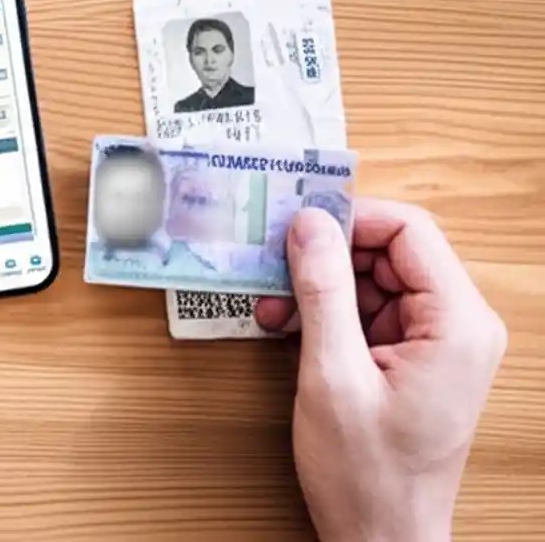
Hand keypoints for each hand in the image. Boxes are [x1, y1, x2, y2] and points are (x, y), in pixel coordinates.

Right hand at [255, 199, 506, 541]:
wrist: (381, 536)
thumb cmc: (367, 473)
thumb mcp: (332, 375)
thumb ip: (322, 293)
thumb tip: (308, 225)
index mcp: (457, 325)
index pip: (409, 231)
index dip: (349, 220)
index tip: (295, 225)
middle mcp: (458, 326)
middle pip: (389, 252)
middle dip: (326, 255)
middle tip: (271, 265)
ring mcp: (437, 343)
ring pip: (373, 279)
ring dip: (319, 286)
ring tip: (273, 307)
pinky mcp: (413, 358)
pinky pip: (369, 311)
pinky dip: (326, 313)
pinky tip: (288, 326)